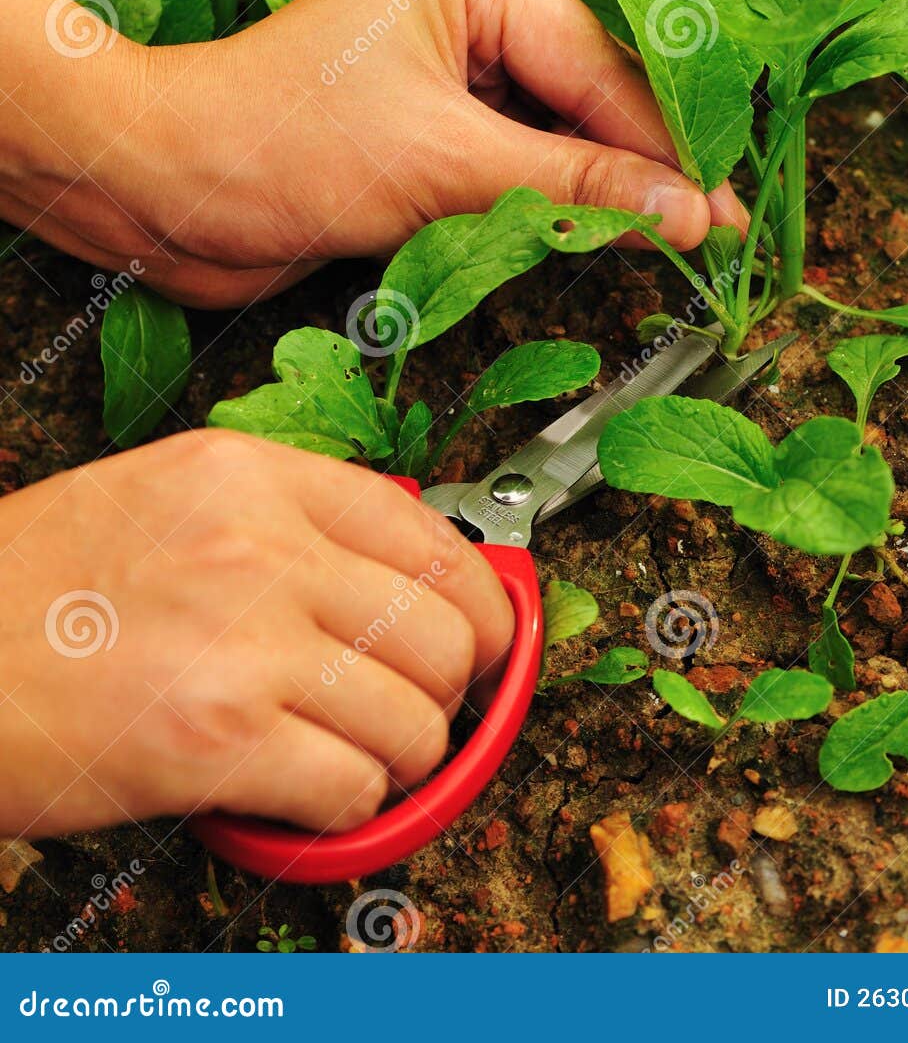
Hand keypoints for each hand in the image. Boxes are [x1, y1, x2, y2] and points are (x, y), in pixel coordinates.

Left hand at [0, 0, 744, 305]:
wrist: (159, 194)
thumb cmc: (273, 144)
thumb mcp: (442, 163)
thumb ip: (573, 186)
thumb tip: (686, 210)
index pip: (593, 58)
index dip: (662, 138)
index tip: (719, 202)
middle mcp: (460, 13)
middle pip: (584, 92)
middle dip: (638, 165)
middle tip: (711, 230)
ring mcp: (443, 75)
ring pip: (555, 135)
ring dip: (595, 192)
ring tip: (667, 244)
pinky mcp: (425, 136)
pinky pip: (513, 169)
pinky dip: (547, 210)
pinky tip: (589, 241)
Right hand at [0, 430, 513, 836]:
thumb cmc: (36, 588)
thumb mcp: (167, 498)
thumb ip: (282, 517)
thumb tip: (392, 562)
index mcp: (252, 476)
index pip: (428, 533)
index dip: (479, 599)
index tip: (483, 634)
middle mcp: (261, 545)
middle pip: (445, 625)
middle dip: (454, 686)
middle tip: (423, 708)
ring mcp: (244, 641)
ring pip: (416, 716)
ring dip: (404, 757)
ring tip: (357, 759)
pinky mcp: (217, 741)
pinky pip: (354, 788)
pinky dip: (350, 811)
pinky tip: (309, 798)